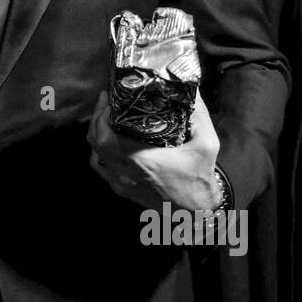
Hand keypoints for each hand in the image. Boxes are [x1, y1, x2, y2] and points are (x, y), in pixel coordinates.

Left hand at [86, 88, 220, 211]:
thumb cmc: (200, 178)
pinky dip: (98, 152)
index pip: (105, 136)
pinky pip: (101, 169)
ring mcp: (121, 184)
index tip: (108, 98)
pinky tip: (106, 141)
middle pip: (95, 142)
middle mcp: (125, 173)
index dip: (101, 115)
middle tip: (105, 101)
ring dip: (95, 134)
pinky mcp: (122, 190)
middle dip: (97, 118)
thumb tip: (192, 88)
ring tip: (104, 117)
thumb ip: (199, 114)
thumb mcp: (207, 144)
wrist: (197, 212)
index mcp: (141, 161)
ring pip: (94, 155)